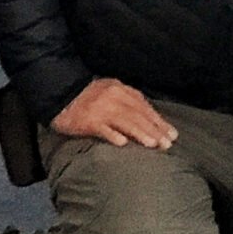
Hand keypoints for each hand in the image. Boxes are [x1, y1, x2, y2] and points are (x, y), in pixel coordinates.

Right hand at [49, 78, 177, 148]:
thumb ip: (127, 101)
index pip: (144, 106)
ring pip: (124, 121)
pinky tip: (123, 144)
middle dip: (155, 130)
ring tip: (153, 144)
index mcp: (119, 89)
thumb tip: (149, 118)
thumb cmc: (88, 97)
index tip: (172, 134)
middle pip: (137, 114)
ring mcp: (100, 109)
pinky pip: (102, 129)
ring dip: (140, 133)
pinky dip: (113, 135)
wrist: (60, 95)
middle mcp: (112, 97)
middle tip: (168, 144)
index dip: (159, 121)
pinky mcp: (87, 120)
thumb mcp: (110, 91)